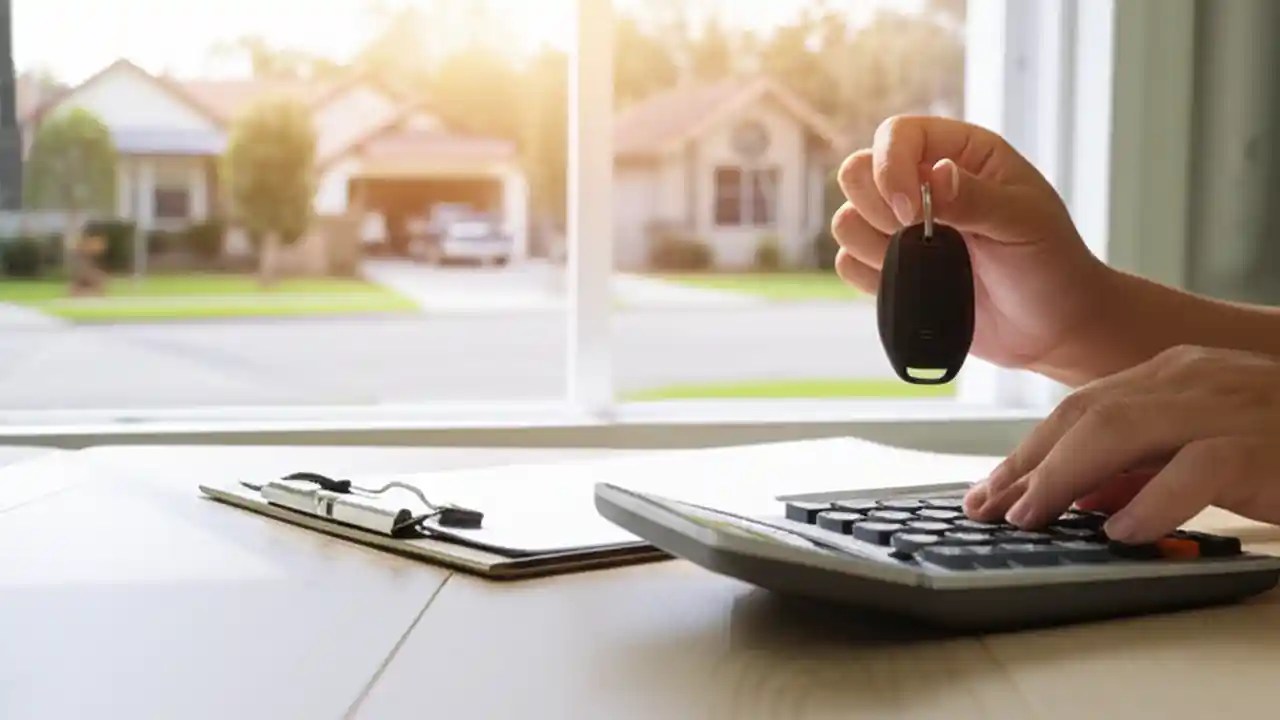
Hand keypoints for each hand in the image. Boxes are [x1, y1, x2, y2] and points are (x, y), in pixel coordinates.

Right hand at [832, 116, 1113, 374]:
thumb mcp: (1025, 223)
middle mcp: (923, 184)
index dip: (890, 167)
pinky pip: (848, 264)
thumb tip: (936, 173)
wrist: (1052, 329)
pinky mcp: (892, 270)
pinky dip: (870, 277)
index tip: (910, 212)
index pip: (897, 135)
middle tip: (921, 236)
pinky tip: (914, 285)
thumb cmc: (1051, 265)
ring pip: (846, 220)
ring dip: (875, 245)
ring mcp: (903, 229)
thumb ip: (977, 198)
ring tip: (927, 264)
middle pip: (856, 172)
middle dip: (877, 208)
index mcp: (959, 153)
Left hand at [963, 345, 1279, 542]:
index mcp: (1172, 373)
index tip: (987, 492)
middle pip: (1086, 414)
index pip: (1079, 408)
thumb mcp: (1198, 454)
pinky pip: (1194, 468)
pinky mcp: (1261, 441)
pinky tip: (1119, 532)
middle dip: (1029, 464)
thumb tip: (1075, 499)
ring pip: (1122, 429)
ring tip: (1032, 519)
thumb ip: (1140, 467)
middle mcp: (1192, 377)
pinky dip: (1150, 501)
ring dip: (1066, 477)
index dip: (1026, 451)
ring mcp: (1228, 403)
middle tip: (990, 509)